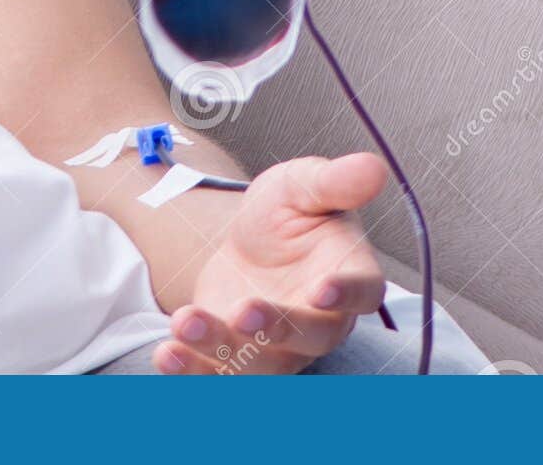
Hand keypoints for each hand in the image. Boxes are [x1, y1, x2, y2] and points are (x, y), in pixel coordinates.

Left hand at [152, 151, 388, 374]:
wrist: (246, 240)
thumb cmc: (287, 211)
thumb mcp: (302, 185)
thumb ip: (335, 181)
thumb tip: (375, 166)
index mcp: (349, 274)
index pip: (362, 291)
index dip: (345, 294)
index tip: (321, 290)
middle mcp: (321, 321)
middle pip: (310, 338)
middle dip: (276, 329)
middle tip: (244, 311)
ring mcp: (280, 348)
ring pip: (260, 363)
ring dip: (221, 350)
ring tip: (185, 321)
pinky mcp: (239, 360)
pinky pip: (220, 376)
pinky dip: (193, 372)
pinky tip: (167, 354)